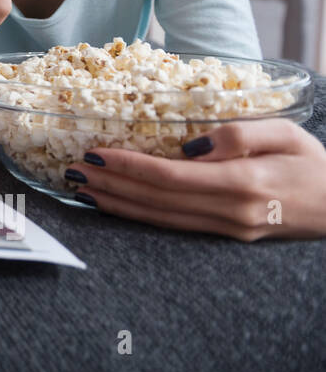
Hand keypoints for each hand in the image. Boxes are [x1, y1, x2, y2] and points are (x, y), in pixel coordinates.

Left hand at [62, 119, 325, 239]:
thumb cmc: (317, 164)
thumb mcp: (286, 134)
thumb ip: (239, 135)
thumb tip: (190, 145)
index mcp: (243, 183)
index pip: (170, 176)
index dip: (128, 167)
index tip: (94, 155)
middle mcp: (230, 212)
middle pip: (156, 200)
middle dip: (109, 185)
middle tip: (70, 171)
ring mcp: (227, 229)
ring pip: (159, 218)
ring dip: (116, 203)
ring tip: (80, 188)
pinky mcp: (226, 236)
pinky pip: (173, 225)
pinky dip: (138, 216)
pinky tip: (114, 206)